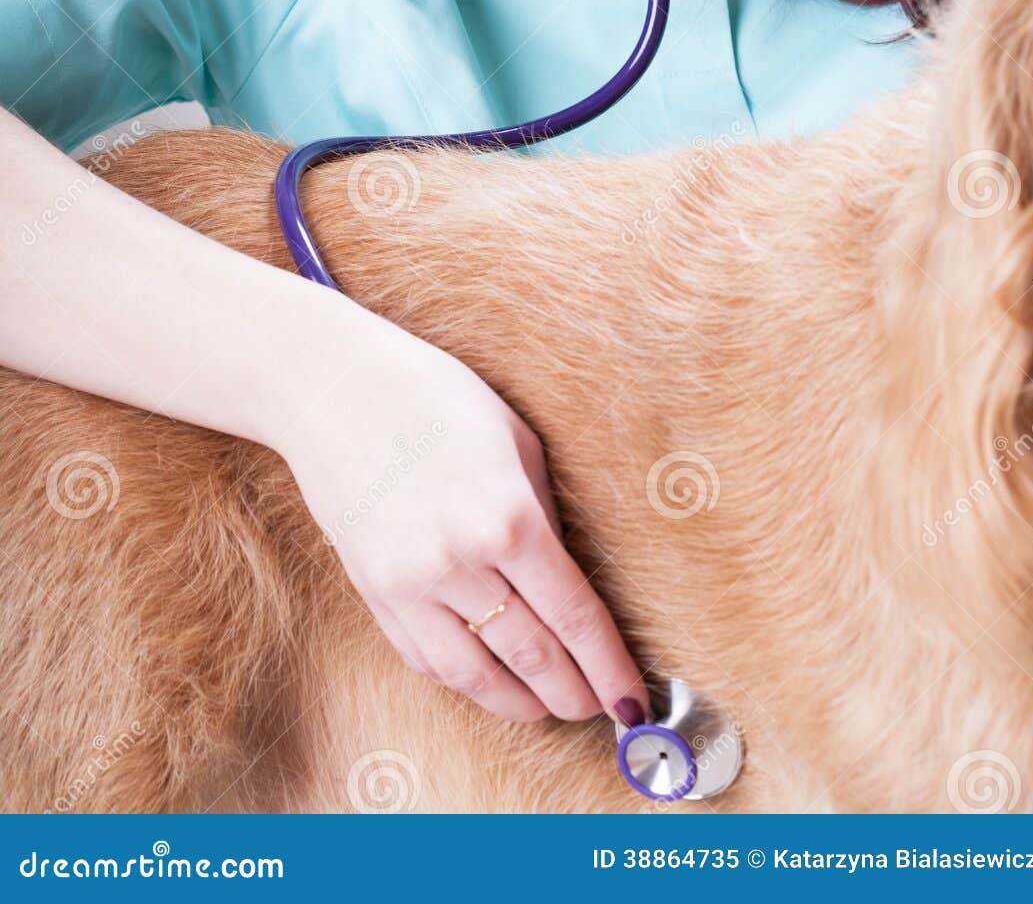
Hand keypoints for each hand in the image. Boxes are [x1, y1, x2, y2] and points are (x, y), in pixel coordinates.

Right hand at [275, 308, 650, 724]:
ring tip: (551, 708)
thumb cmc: (433, 398)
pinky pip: (427, 660)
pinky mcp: (372, 594)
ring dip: (522, 704)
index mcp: (508, 518)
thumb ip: (545, 516)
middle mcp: (459, 562)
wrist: (332, 389)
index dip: (609, 667)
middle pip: (532, 657)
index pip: (574, 617)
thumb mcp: (516, 442)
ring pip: (477, 677)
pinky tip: (491, 682)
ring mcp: (409, 585)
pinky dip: (466, 681)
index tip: (632, 699)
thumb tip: (566, 579)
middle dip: (575, 694)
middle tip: (602, 710)